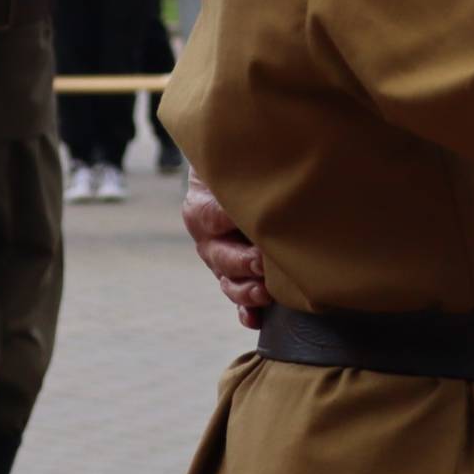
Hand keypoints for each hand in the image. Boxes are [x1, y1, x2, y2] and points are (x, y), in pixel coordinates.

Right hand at [182, 172, 271, 329]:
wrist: (240, 176)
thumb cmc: (245, 164)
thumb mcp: (240, 157)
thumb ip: (246, 162)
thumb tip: (272, 153)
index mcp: (201, 206)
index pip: (214, 216)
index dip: (234, 221)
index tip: (260, 224)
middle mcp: (206, 237)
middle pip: (218, 255)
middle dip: (242, 262)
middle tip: (264, 261)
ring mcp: (220, 260)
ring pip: (227, 282)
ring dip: (245, 291)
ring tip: (265, 293)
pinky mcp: (235, 276)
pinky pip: (237, 301)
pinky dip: (246, 312)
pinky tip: (256, 319)